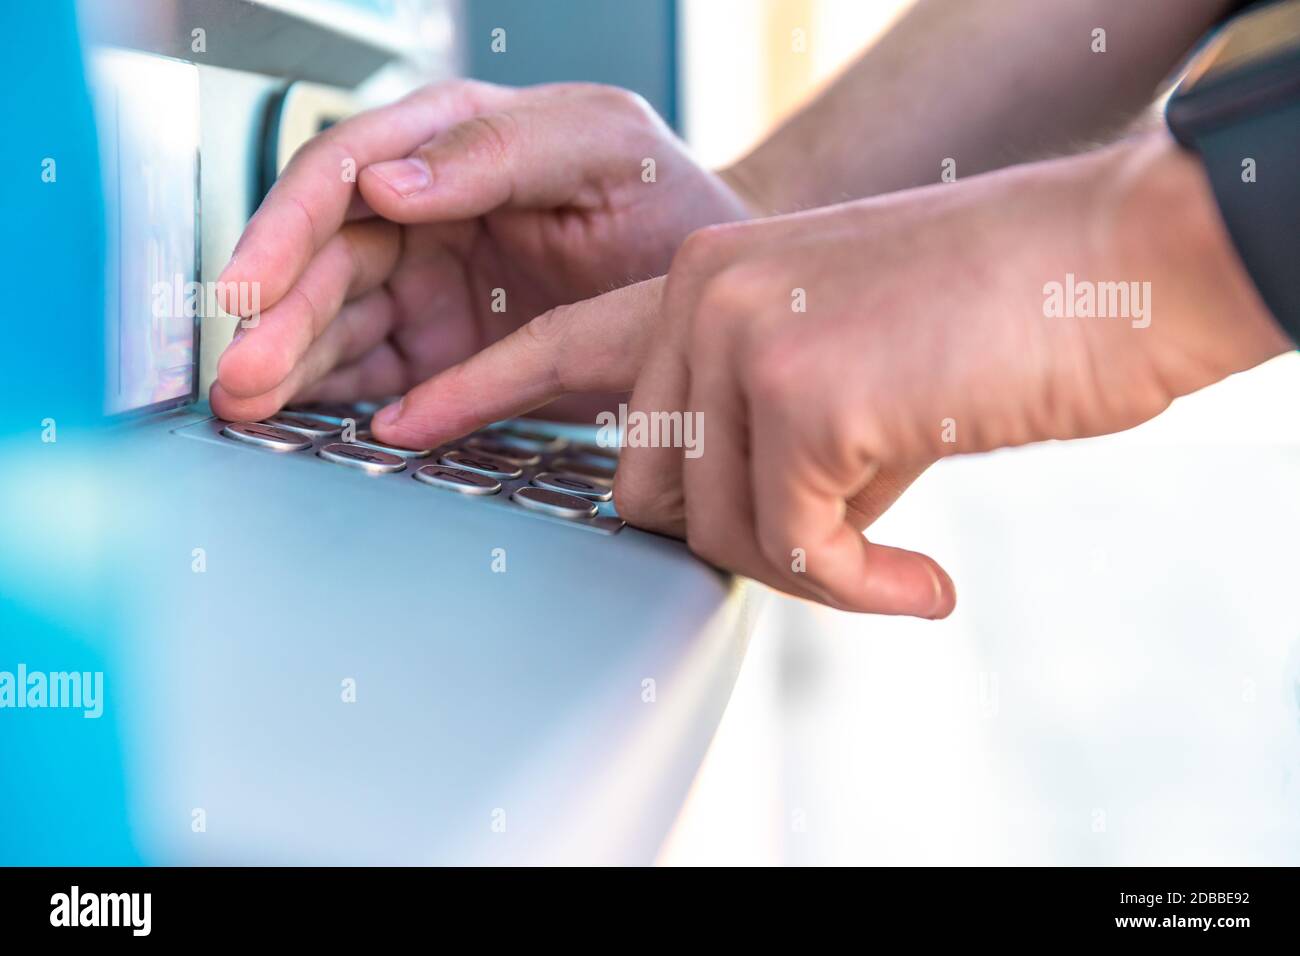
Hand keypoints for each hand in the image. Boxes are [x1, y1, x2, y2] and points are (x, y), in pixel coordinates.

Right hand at [211, 80, 751, 422]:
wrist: (711, 283)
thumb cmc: (664, 195)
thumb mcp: (598, 147)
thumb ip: (497, 153)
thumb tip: (384, 185)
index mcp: (448, 142)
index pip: (341, 175)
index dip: (286, 230)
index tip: (252, 287)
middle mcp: (423, 213)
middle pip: (327, 262)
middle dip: (278, 320)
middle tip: (240, 377)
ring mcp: (430, 286)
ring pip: (338, 325)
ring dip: (290, 366)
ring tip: (248, 408)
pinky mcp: (445, 352)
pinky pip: (373, 376)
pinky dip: (334, 401)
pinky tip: (298, 422)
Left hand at [368, 134, 1288, 614]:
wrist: (1104, 266)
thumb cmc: (979, 321)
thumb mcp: (840, 369)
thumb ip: (759, 437)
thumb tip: (743, 535)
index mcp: (702, 277)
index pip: (560, 351)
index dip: (476, 397)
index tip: (402, 429)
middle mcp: (703, 294)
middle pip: (646, 489)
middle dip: (736, 539)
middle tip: (833, 546)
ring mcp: (742, 335)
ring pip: (715, 528)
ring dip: (806, 564)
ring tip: (888, 553)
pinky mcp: (800, 388)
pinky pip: (792, 547)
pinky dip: (854, 587)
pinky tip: (919, 583)